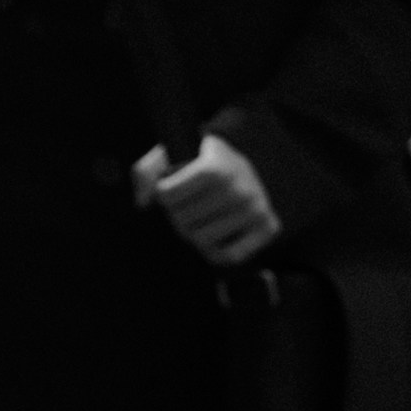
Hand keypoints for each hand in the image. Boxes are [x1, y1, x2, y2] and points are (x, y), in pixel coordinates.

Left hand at [135, 133, 280, 265]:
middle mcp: (239, 189)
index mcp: (215, 167)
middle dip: (176, 215)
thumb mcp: (173, 153)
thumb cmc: (202, 161)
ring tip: (198, 219)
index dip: (161, 194)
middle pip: (181, 221)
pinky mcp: (268, 228)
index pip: (166, 195)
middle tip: (186, 206)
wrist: (246, 164)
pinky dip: (214, 252)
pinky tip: (212, 238)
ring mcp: (256, 209)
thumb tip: (142, 203)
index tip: (170, 188)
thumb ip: (146, 171)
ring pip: (201, 240)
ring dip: (193, 233)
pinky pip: (229, 256)